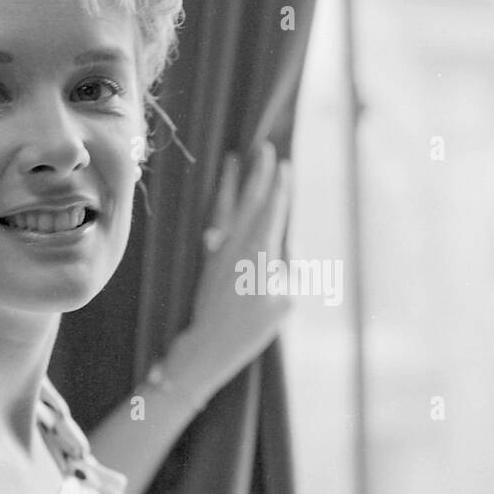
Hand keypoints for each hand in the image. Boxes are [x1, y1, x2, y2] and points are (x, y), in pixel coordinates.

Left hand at [167, 141, 291, 406]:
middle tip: (265, 148)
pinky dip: (218, 209)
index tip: (284, 165)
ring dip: (232, 183)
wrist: (207, 345)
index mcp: (259, 254)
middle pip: (250, 202)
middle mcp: (237, 246)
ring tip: (232, 158)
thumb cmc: (250, 330)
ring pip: (227, 208)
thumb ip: (286, 271)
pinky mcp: (209, 261)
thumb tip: (284, 248)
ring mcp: (220, 251)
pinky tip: (219, 201)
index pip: (272, 212)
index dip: (279, 188)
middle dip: (258, 174)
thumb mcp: (282, 303)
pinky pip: (215, 225)